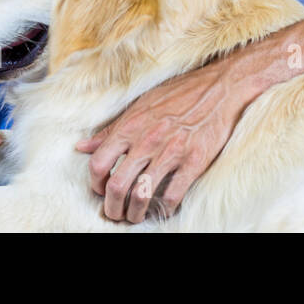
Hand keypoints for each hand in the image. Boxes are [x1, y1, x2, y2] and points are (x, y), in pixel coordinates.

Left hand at [74, 59, 246, 223]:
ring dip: (135, 213)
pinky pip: (173, 195)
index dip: (95, 185)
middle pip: (116, 186)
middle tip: (116, 214)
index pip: (98, 164)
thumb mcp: (140, 105)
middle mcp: (147, 140)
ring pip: (142, 196)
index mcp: (131, 126)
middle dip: (112, 208)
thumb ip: (111, 129)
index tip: (102, 191)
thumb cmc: (179, 94)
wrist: (220, 87)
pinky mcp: (194, 161)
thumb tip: (82, 147)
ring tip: (136, 216)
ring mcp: (172, 152)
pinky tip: (164, 208)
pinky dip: (165, 209)